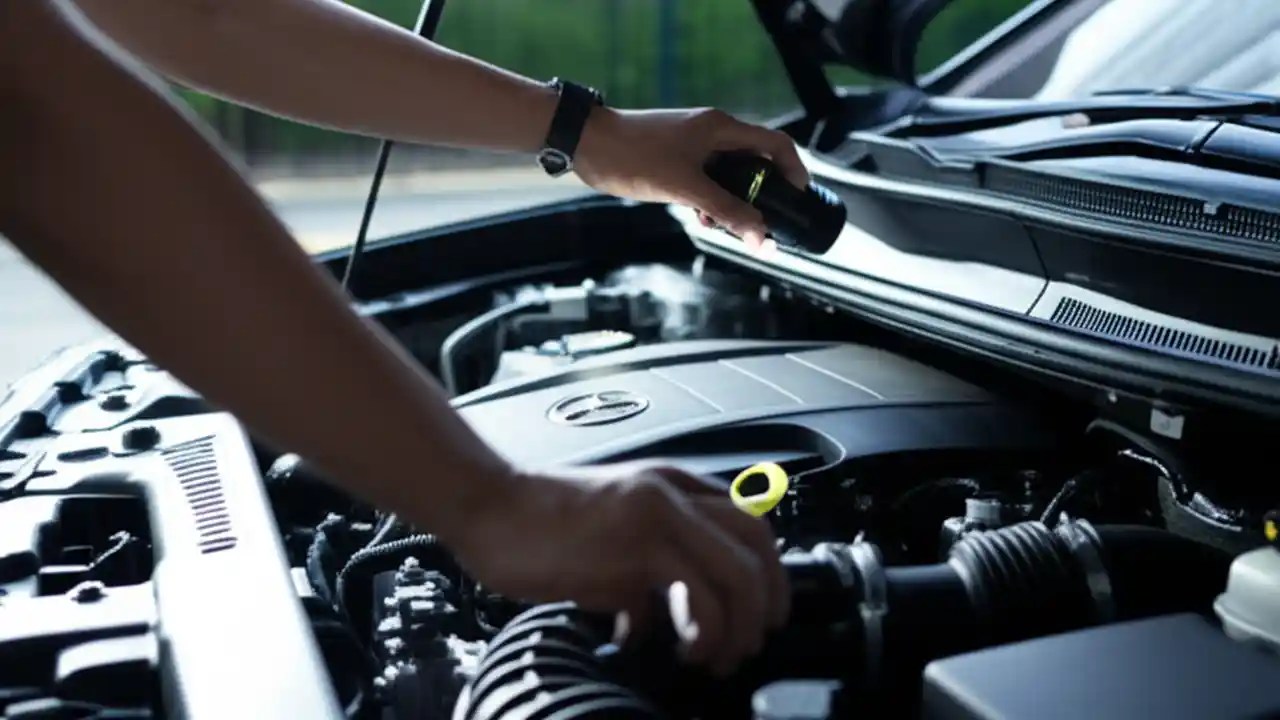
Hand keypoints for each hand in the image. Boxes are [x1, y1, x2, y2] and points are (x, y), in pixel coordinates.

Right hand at [446, 462, 789, 674]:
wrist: (488, 506)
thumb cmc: (538, 517)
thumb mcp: (610, 516)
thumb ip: (646, 549)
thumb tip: (658, 611)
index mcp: (671, 482)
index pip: (749, 518)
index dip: (768, 570)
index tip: (764, 609)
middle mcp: (672, 496)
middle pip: (756, 546)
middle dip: (767, 602)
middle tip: (753, 640)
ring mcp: (655, 525)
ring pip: (736, 579)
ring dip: (733, 629)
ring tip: (707, 657)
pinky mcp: (631, 559)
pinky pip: (692, 606)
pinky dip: (691, 636)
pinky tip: (650, 644)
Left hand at [575, 107, 809, 255]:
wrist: (587, 144)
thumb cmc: (634, 156)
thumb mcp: (685, 188)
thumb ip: (726, 211)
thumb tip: (760, 235)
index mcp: (721, 128)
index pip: (776, 144)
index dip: (794, 171)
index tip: (800, 200)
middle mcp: (712, 132)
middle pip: (754, 163)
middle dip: (759, 196)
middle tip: (759, 225)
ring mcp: (693, 145)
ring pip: (729, 176)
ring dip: (731, 203)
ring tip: (722, 226)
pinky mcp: (676, 159)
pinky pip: (706, 180)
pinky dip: (709, 200)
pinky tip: (701, 218)